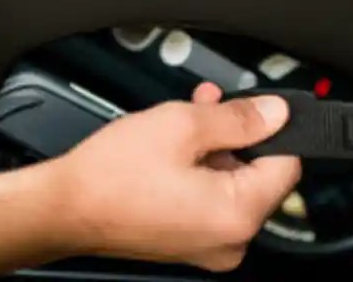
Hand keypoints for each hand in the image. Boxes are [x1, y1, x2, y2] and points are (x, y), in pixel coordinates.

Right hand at [54, 83, 300, 271]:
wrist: (63, 208)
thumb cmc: (112, 175)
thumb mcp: (182, 125)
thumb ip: (238, 117)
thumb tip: (275, 113)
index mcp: (238, 214)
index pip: (288, 165)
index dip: (273, 129)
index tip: (256, 107)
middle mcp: (231, 240)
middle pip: (260, 175)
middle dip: (237, 135)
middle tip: (210, 106)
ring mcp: (209, 246)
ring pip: (232, 183)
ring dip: (216, 147)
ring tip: (186, 118)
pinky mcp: (189, 242)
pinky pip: (211, 200)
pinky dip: (200, 170)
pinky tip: (178, 144)